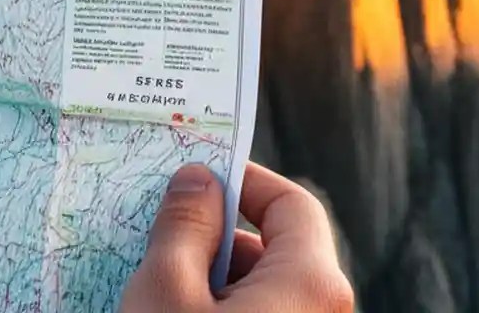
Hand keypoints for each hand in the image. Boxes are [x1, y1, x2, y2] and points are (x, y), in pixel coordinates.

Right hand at [120, 162, 354, 311]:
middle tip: (158, 242)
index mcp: (310, 283)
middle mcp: (322, 312)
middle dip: (214, 239)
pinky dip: (216, 309)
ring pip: (261, 290)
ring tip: (156, 294)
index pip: (292, 203)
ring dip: (210, 281)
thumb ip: (184, 226)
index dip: (242, 181)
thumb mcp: (166, 290)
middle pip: (273, 249)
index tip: (192, 178)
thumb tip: (197, 180)